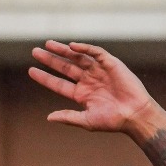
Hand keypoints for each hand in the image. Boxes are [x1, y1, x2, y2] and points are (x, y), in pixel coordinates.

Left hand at [29, 42, 152, 133]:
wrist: (135, 115)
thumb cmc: (113, 121)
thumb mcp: (87, 120)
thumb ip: (68, 117)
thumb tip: (48, 117)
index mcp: (82, 94)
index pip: (59, 83)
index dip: (45, 77)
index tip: (31, 70)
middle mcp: (88, 81)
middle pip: (65, 67)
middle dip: (51, 59)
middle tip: (34, 51)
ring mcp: (98, 71)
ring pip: (77, 57)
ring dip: (63, 51)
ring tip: (48, 44)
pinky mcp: (110, 63)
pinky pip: (95, 52)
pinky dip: (84, 48)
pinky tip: (72, 46)